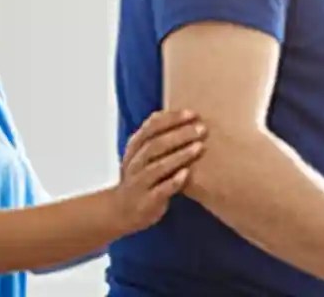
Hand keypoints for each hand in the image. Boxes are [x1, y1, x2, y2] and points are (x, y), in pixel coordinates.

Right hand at [111, 109, 206, 233]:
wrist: (122, 210)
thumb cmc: (141, 176)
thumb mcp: (142, 153)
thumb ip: (157, 135)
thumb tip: (181, 115)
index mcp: (135, 147)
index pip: (151, 127)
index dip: (171, 119)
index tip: (192, 114)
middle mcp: (135, 163)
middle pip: (155, 145)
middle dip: (179, 135)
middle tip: (201, 129)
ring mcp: (139, 183)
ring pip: (157, 167)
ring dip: (179, 156)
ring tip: (199, 147)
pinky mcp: (146, 202)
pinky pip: (160, 191)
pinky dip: (173, 182)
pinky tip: (187, 174)